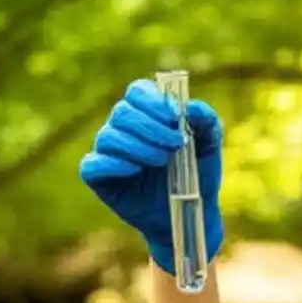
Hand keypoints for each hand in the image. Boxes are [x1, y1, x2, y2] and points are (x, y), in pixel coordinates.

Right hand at [79, 79, 224, 273]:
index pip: (137, 91)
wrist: (189, 211)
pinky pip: (92, 164)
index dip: (152, 101)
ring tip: (161, 161)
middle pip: (122, 112)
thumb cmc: (197, 174)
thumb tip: (190, 107)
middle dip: (150, 127)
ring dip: (137, 146)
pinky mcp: (98, 177)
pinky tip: (135, 171)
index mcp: (146, 114)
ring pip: (108, 136)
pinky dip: (114, 164)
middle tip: (174, 145)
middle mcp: (123, 129)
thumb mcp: (209, 145)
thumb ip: (206, 121)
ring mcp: (108, 153)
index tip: (174, 118)